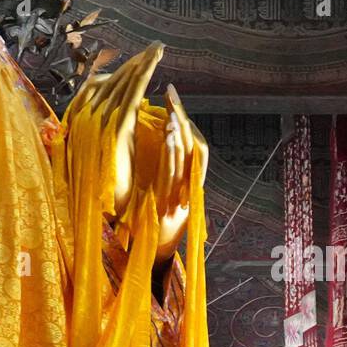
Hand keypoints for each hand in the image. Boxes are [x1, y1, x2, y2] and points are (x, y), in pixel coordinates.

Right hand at [64, 42, 163, 211]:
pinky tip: (154, 61)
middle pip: (112, 81)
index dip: (116, 74)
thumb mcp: (93, 158)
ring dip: (140, 64)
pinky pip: (132, 93)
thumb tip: (100, 121)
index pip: (96, 87)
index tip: (134, 64)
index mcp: (77, 125)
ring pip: (123, 83)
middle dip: (132, 64)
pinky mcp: (118, 128)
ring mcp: (100, 122)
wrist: (105, 212)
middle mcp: (85, 118)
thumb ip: (94, 138)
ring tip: (156, 49)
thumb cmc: (100, 191)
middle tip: (151, 49)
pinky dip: (143, 74)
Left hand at [154, 84, 208, 263]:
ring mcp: (181, 198)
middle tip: (171, 93)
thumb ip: (166, 165)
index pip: (192, 144)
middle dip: (181, 117)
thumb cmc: (155, 221)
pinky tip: (166, 137)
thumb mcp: (164, 189)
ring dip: (179, 133)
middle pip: (191, 146)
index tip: (171, 97)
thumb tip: (162, 133)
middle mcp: (189, 188)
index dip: (183, 119)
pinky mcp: (170, 206)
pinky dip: (171, 154)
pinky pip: (173, 175)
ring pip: (185, 159)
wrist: (153, 253)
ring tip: (172, 110)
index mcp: (189, 181)